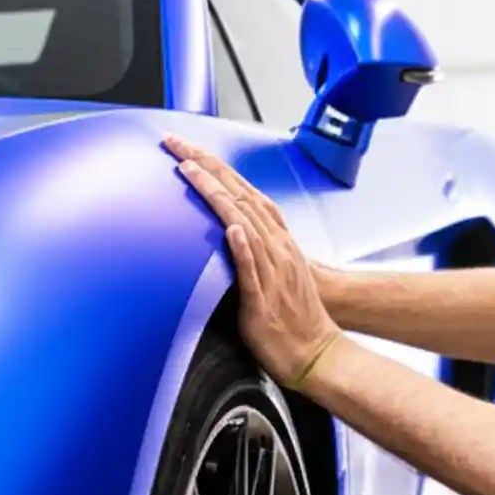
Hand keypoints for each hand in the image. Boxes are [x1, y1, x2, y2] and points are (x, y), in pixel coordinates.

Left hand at [163, 134, 340, 388]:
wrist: (318, 351)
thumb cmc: (294, 313)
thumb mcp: (274, 270)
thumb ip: (253, 248)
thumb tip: (227, 233)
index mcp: (275, 238)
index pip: (242, 191)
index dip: (215, 166)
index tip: (187, 148)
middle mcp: (275, 246)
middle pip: (238, 196)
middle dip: (207, 166)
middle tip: (176, 143)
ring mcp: (271, 270)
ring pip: (243, 223)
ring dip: (217, 195)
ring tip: (191, 171)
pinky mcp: (264, 300)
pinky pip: (254, 270)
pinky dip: (244, 247)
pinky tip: (231, 229)